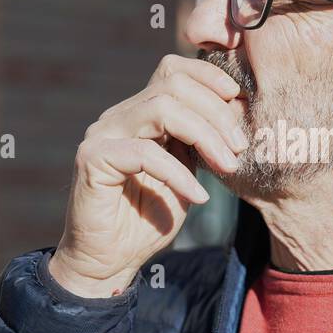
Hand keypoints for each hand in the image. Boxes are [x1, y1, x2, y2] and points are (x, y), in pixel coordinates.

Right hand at [47, 54, 247, 297]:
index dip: (209, 77)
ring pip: (161, 108)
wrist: (108, 262)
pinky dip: (179, 174)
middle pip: (172, 84)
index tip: (240, 102)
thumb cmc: (148, 219)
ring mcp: (103, 134)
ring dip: (204, 135)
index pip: (173, 70)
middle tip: (240, 147)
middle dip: (216, 112)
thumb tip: (238, 113)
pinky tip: (198, 196)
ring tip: (227, 166)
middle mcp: (119, 116)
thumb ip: (201, 143)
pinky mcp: (92, 159)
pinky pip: (145, 153)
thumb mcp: (187, 173)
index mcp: (140, 113)